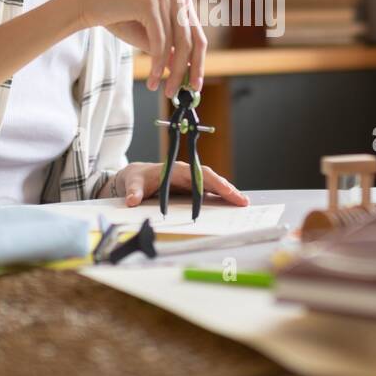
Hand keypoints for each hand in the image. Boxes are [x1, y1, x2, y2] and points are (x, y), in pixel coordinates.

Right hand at [70, 0, 206, 99]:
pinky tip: (152, 76)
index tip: (195, 86)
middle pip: (191, 42)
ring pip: (177, 44)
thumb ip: (169, 53)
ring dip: (170, 71)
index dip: (199, 64)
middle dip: (185, 71)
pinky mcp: (151, 3)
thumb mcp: (151, 41)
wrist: (93, 6)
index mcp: (183, 3)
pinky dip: (157, 62)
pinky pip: (160, 40)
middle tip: (177, 92)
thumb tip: (187, 74)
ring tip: (160, 89)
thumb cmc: (122, 21)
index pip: (199, 39)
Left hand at [113, 161, 249, 206]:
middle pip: (212, 180)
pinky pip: (208, 192)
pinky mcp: (190, 189)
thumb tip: (132, 200)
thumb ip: (134, 191)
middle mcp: (187, 174)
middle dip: (228, 189)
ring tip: (242, 204)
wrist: (137, 176)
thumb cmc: (137, 177)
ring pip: (213, 186)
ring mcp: (190, 181)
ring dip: (228, 194)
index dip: (214, 182)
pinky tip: (231, 205)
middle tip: (243, 201)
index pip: (199, 174)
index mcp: (177, 170)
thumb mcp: (133, 182)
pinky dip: (220, 197)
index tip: (226, 190)